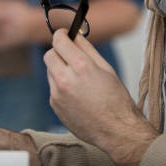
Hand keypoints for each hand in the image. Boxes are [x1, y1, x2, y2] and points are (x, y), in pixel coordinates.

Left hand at [44, 29, 157, 165]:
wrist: (116, 131)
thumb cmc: (116, 100)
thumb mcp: (106, 69)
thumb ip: (87, 49)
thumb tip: (75, 35)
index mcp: (81, 67)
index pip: (58, 41)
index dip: (61, 35)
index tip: (65, 35)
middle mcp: (65, 79)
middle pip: (49, 55)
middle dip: (58, 52)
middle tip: (70, 56)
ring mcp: (57, 94)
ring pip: (50, 71)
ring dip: (59, 70)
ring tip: (78, 80)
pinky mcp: (54, 105)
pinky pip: (52, 88)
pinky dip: (61, 86)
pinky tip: (77, 94)